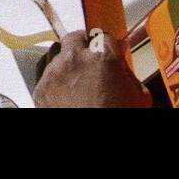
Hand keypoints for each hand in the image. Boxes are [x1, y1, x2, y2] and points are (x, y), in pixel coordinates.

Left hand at [34, 30, 151, 107]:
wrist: (96, 143)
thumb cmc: (119, 116)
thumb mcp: (138, 95)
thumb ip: (128, 70)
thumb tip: (121, 53)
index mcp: (103, 57)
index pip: (103, 36)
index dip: (104, 46)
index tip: (104, 53)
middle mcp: (76, 59)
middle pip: (75, 38)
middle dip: (82, 46)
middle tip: (88, 61)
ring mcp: (55, 73)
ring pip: (56, 54)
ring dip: (66, 61)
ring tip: (75, 78)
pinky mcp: (41, 88)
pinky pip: (44, 73)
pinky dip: (53, 79)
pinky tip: (64, 90)